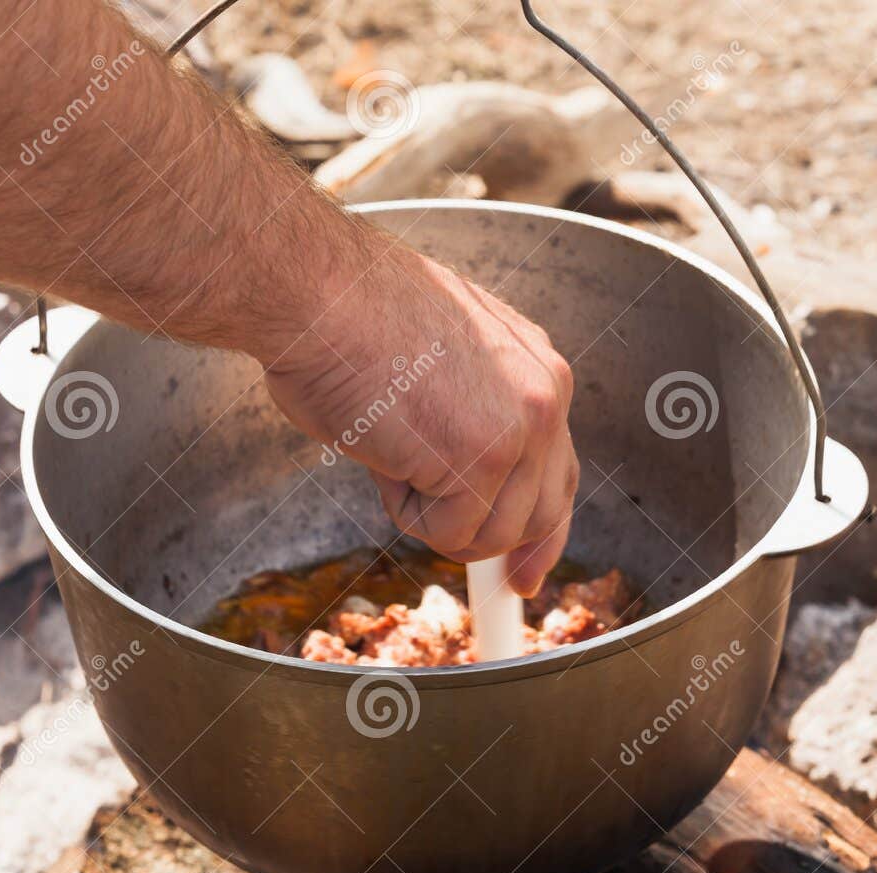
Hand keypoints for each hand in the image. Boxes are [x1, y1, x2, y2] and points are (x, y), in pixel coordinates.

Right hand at [259, 238, 578, 598]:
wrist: (317, 292)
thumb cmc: (350, 318)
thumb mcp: (441, 366)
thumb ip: (475, 419)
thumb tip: (469, 485)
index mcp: (536, 369)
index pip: (559, 471)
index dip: (541, 532)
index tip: (525, 576)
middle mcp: (544, 396)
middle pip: (540, 515)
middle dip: (490, 543)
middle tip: (454, 547)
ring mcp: (519, 429)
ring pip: (491, 534)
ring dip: (431, 514)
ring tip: (393, 449)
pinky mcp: (482, 460)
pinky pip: (448, 533)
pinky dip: (405, 511)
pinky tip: (384, 451)